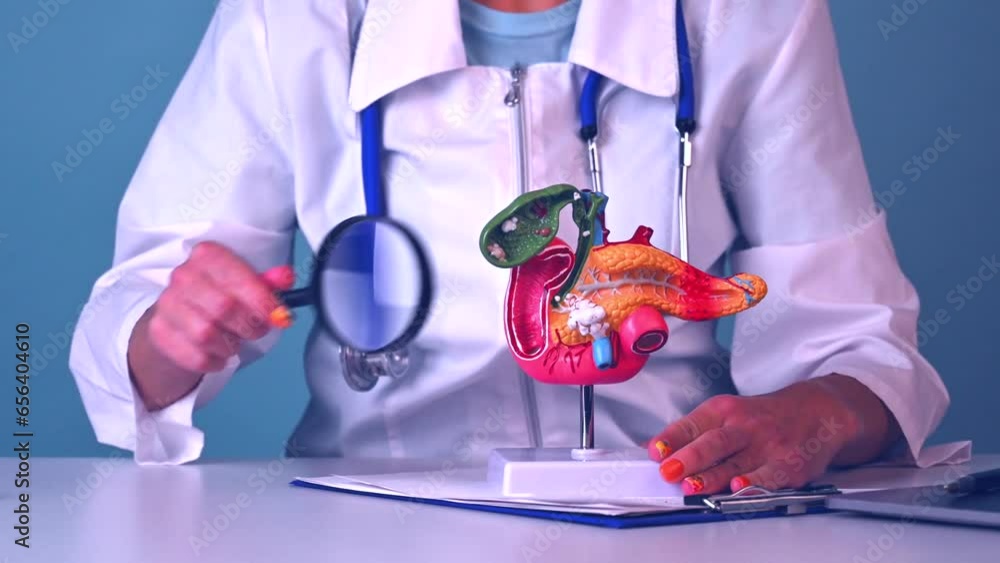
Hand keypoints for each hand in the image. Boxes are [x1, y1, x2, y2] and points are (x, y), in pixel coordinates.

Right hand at [127, 242, 293, 409]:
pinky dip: (215, 361)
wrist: (180, 322)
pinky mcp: (159, 331)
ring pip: (206, 333)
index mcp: (207, 256)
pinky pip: (195, 356)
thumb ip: (268, 282)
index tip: (277, 315)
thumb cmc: (220, 300)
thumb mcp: (246, 286)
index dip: (261, 299)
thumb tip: (285, 277)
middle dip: (249, 325)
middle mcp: (183, 276)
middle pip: (223, 307)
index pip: (236, 276)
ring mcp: (166, 303)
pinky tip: (219, 355)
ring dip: (229, 345)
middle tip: (257, 331)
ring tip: (234, 342)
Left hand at [647, 375, 898, 494]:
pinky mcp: (789, 465)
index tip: (655, 452)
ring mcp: (768, 445)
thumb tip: (655, 451)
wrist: (818, 412)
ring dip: (712, 477)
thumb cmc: (762, 418)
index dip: (673, 438)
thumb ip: (694, 432)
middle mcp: (745, 425)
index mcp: (724, 410)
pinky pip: (769, 476)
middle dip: (689, 458)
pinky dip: (753, 483)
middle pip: (714, 442)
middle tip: (668, 472)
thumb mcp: (726, 413)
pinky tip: (738, 488)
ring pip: (736, 463)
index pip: (694, 424)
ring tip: (691, 487)